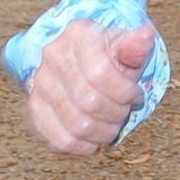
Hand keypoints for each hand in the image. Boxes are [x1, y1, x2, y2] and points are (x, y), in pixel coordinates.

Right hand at [22, 20, 153, 153]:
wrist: (84, 60)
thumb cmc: (111, 54)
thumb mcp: (127, 47)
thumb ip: (135, 48)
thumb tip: (145, 36)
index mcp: (79, 34)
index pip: (100, 73)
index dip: (124, 92)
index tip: (137, 96)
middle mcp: (53, 55)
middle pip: (88, 101)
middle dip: (116, 113)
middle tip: (125, 112)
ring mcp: (39, 83)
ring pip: (76, 124)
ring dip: (102, 132)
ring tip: (113, 125)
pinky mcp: (34, 108)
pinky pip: (57, 139)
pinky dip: (82, 146)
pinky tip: (94, 140)